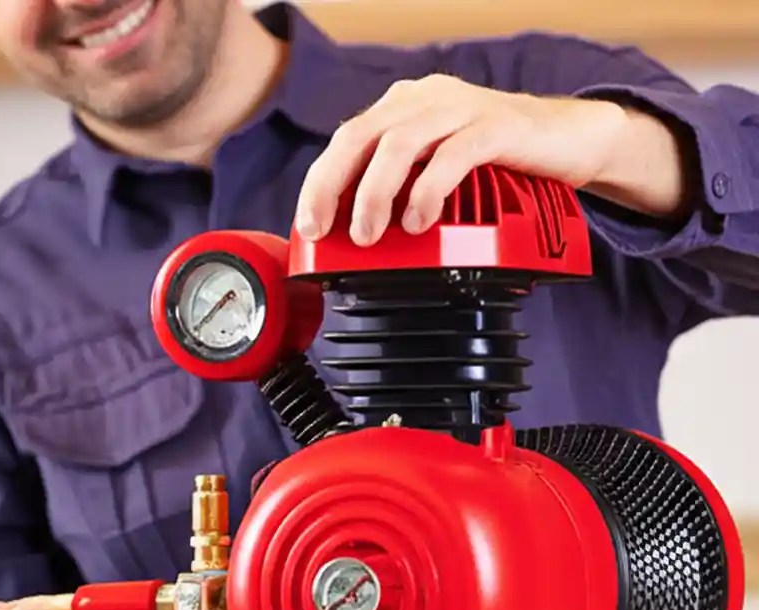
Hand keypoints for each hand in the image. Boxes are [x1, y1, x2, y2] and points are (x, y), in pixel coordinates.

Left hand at [294, 73, 635, 246]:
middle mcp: (426, 99)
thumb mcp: (438, 169)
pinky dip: (429, 190)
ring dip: (375, 193)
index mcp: (405, 107)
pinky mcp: (498, 126)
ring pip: (399, 144)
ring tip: (369, 234)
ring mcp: (462, 108)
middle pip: (359, 135)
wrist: (574, 139)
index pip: (345, 139)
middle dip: (333, 186)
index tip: (310, 225)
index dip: (320, 182)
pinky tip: (420, 220)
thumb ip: (401, 187)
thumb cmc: (501, 160)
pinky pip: (452, 155)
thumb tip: (355, 231)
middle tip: (325, 231)